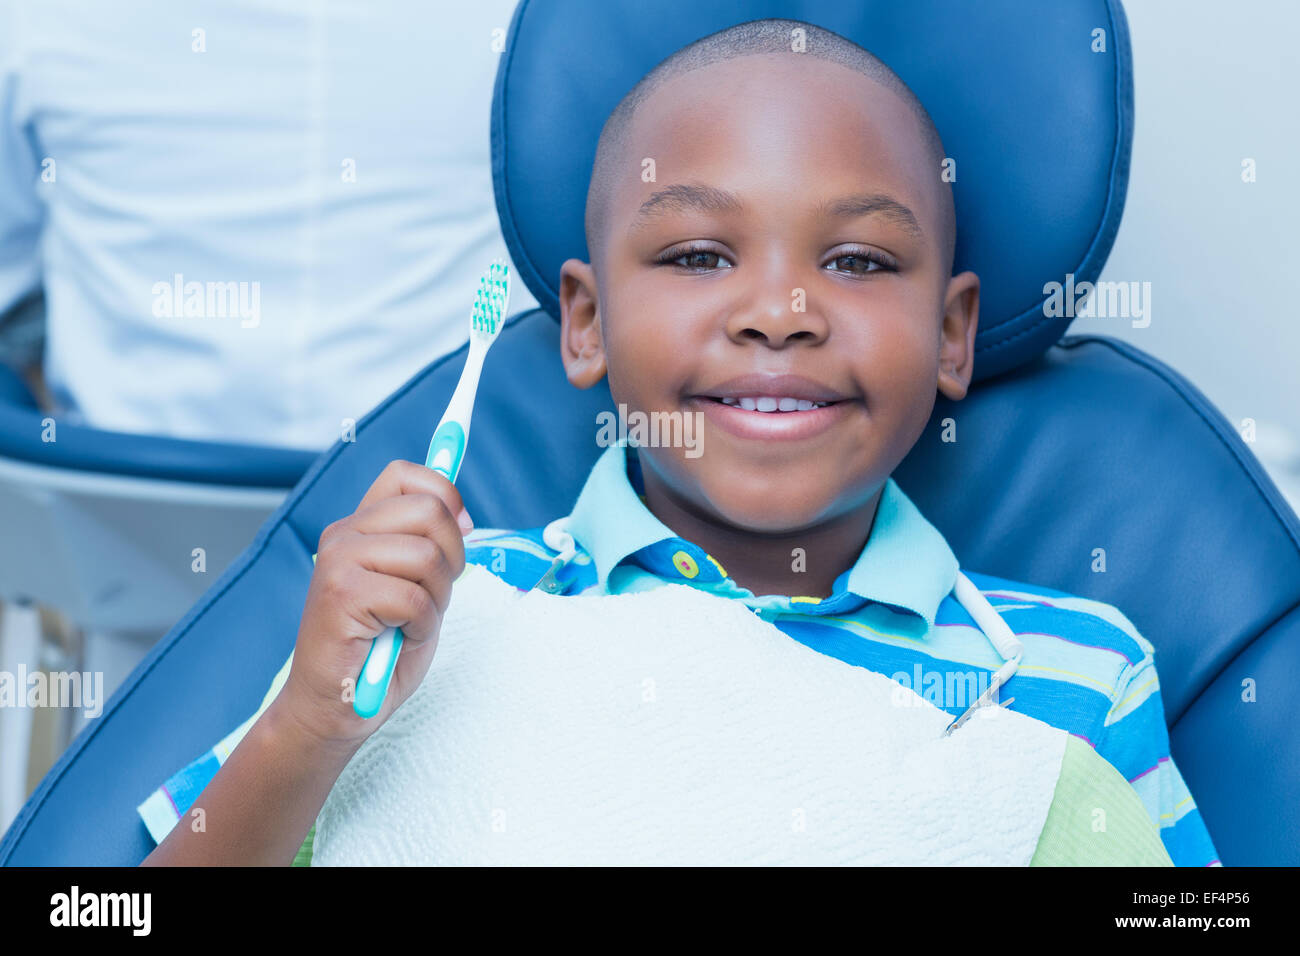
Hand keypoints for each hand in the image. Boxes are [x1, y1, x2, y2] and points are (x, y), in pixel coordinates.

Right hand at [279, 459, 472, 750]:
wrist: (334, 706)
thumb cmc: (378, 650)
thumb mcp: (416, 586)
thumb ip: (431, 546)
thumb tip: (463, 514)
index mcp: (360, 526)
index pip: (406, 474)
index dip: (445, 494)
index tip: (461, 528)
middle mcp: (344, 534)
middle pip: (430, 510)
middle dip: (452, 557)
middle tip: (432, 595)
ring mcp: (338, 561)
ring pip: (427, 555)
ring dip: (436, 598)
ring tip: (410, 621)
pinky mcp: (340, 594)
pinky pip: (414, 597)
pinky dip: (421, 625)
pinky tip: (398, 637)